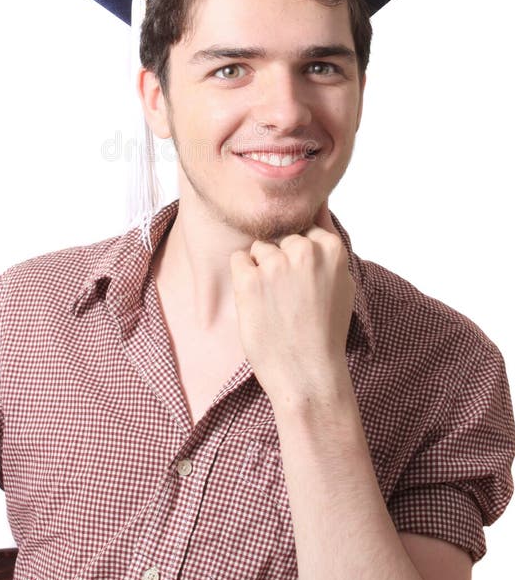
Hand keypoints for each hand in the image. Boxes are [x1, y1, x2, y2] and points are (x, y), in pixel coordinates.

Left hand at [230, 201, 355, 409]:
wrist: (308, 374)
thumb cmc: (325, 332)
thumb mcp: (342, 283)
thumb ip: (329, 244)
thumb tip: (319, 205)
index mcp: (331, 248)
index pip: (306, 228)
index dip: (301, 256)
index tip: (304, 282)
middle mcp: (304, 250)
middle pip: (280, 237)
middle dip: (281, 260)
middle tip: (290, 297)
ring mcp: (276, 264)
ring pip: (259, 248)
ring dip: (261, 269)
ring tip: (275, 302)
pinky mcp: (249, 280)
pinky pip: (238, 260)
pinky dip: (242, 278)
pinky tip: (258, 303)